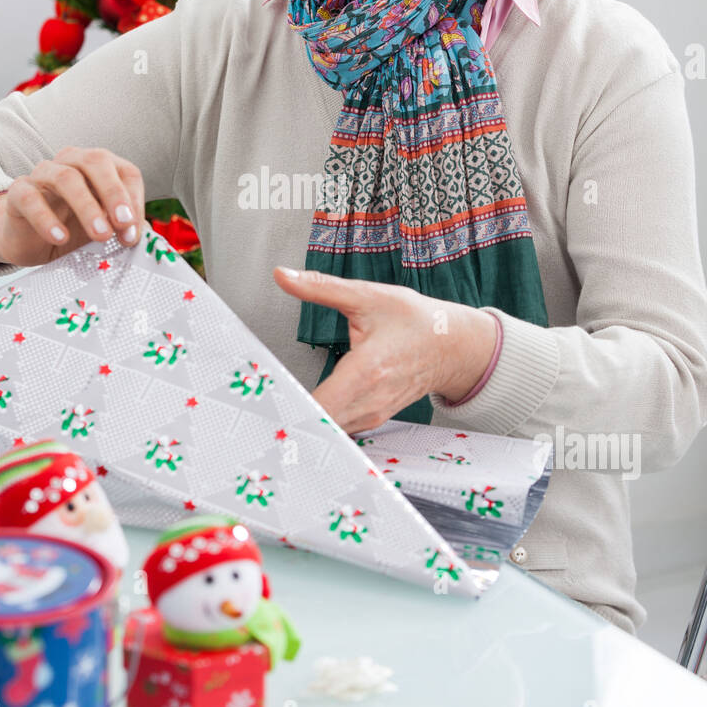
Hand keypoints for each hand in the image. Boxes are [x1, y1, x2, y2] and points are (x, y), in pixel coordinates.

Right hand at [0, 147, 145, 267]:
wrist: (29, 241)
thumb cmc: (70, 226)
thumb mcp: (102, 226)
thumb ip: (118, 226)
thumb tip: (132, 233)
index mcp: (99, 167)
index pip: (125, 171)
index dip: (133, 199)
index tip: (133, 230)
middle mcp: (72, 162)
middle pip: (96, 162)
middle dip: (114, 193)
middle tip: (122, 223)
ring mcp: (43, 174)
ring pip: (65, 177)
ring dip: (87, 206)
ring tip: (100, 235)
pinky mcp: (18, 192)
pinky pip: (30, 198)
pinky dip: (46, 218)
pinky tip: (59, 237)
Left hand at [272, 266, 498, 435]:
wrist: (454, 346)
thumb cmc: (416, 321)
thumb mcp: (368, 296)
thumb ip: (320, 288)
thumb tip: (282, 275)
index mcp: (366, 370)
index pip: (319, 405)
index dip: (289, 407)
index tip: (262, 403)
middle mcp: (370, 399)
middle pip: (317, 424)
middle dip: (286, 415)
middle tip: (252, 409)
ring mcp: (373, 414)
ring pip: (327, 431)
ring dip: (301, 421)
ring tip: (271, 410)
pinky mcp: (373, 418)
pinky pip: (339, 428)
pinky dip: (319, 422)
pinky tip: (300, 410)